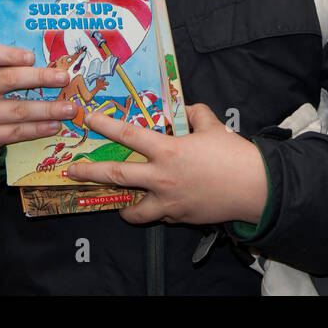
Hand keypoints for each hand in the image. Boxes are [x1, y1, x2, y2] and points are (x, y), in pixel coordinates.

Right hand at [0, 44, 72, 153]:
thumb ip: (16, 65)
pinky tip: (55, 125)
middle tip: (64, 78)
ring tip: (69, 108)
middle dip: (40, 78)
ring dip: (47, 109)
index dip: (9, 54)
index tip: (32, 57)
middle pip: (7, 79)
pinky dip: (39, 128)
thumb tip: (55, 63)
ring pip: (17, 110)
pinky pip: (17, 131)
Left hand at [66, 103, 267, 226]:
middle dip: (90, 172)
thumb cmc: (234, 155)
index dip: (106, 126)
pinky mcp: (179, 217)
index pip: (128, 135)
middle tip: (72, 171)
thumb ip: (196, 115)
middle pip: (117, 175)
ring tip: (114, 202)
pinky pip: (159, 215)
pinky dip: (154, 210)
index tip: (89, 120)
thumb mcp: (214, 126)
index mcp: (168, 150)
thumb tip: (186, 110)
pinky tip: (155, 205)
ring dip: (120, 205)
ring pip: (133, 208)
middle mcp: (162, 177)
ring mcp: (169, 201)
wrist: (255, 188)